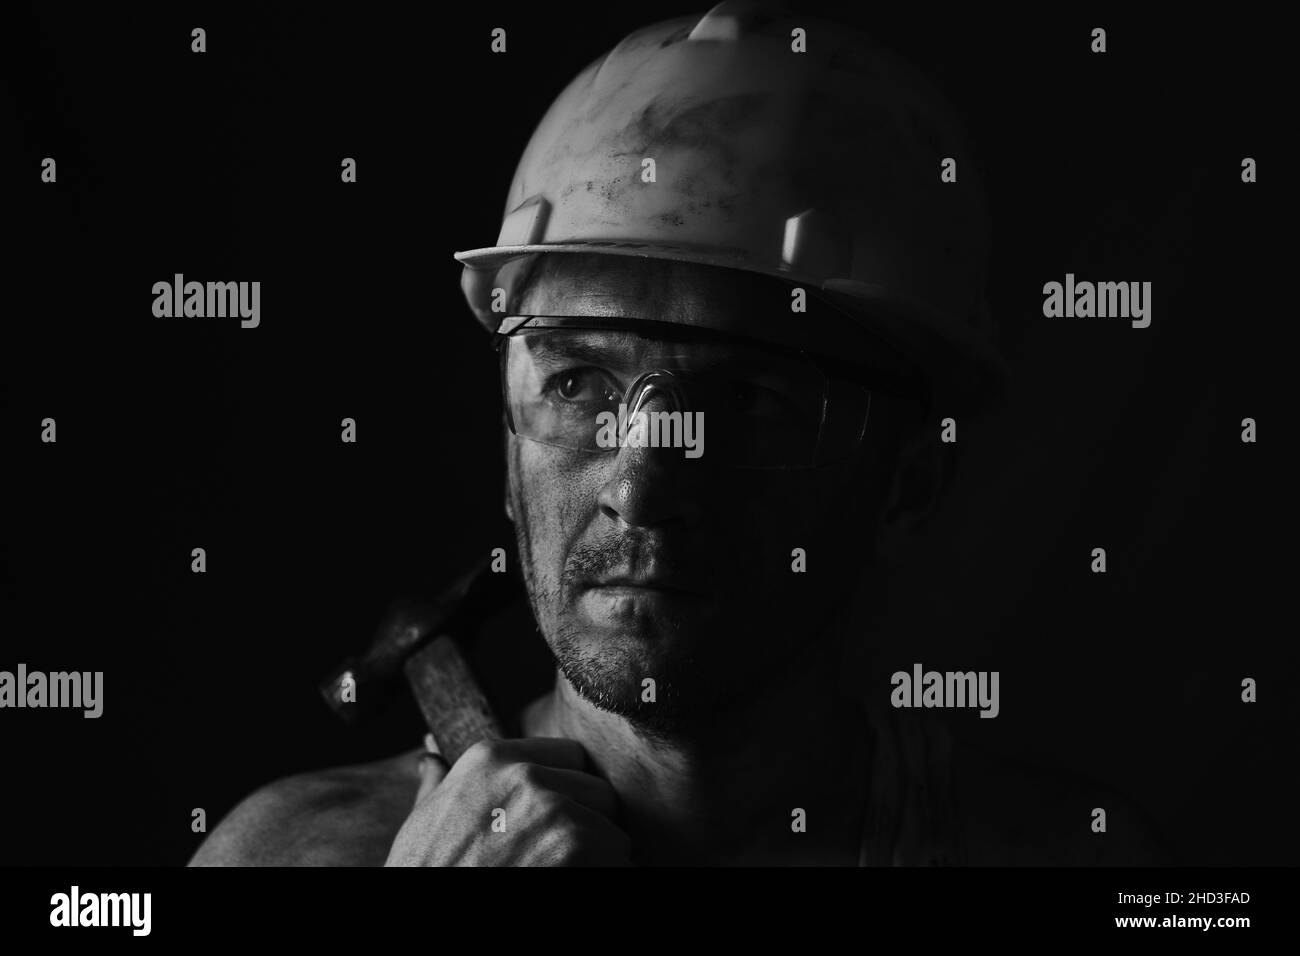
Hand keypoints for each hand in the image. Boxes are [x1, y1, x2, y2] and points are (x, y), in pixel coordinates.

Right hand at [384, 737, 632, 865]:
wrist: (421, 922)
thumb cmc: (423, 873)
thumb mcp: (423, 820)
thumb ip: (439, 784)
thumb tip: (431, 759)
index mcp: (491, 760)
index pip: (569, 756)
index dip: (567, 791)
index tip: (552, 820)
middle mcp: (527, 777)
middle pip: (597, 791)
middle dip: (588, 823)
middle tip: (558, 856)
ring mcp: (556, 812)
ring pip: (612, 831)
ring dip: (599, 858)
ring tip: (562, 875)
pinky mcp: (580, 849)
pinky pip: (621, 863)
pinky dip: (608, 876)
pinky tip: (574, 884)